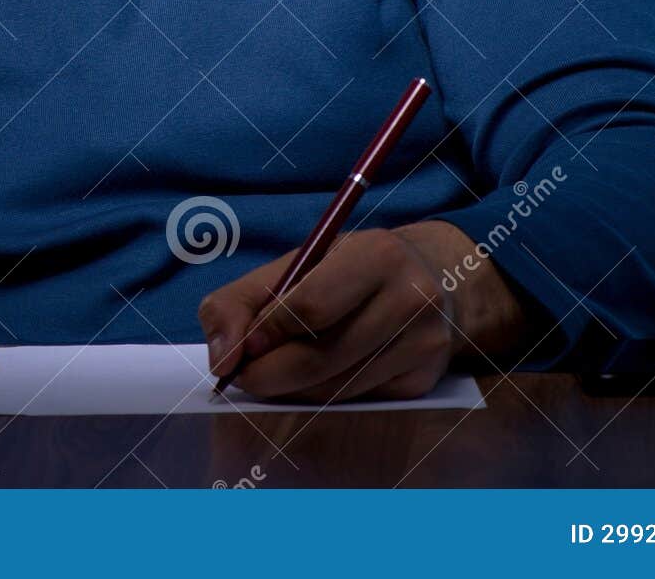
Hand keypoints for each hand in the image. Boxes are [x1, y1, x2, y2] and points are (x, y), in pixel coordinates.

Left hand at [196, 221, 528, 402]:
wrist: (434, 279)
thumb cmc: (349, 270)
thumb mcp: (298, 264)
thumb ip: (242, 300)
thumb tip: (220, 359)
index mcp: (375, 254)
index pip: (310, 306)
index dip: (266, 335)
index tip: (238, 351)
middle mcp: (411, 298)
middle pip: (323, 357)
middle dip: (270, 374)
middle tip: (242, 378)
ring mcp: (424, 344)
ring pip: (337, 388)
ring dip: (293, 390)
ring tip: (273, 374)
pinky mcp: (425, 381)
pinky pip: (358, 401)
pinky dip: (323, 397)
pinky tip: (315, 378)